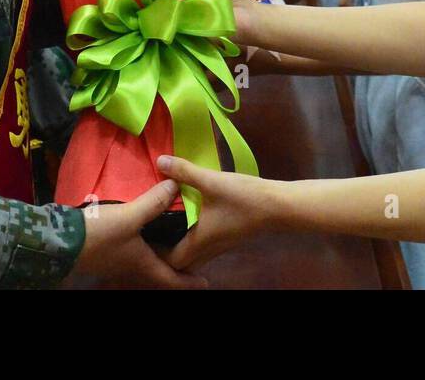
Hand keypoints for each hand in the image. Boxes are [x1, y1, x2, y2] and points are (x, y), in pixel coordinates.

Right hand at [68, 179, 207, 288]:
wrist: (61, 241)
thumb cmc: (100, 235)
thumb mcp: (130, 216)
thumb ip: (154, 202)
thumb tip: (177, 184)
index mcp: (144, 265)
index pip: (173, 280)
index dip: (190, 282)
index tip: (205, 282)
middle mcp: (134, 267)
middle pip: (161, 271)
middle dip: (177, 266)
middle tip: (193, 256)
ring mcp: (120, 261)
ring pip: (147, 261)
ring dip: (161, 254)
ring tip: (174, 240)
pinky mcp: (109, 251)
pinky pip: (135, 251)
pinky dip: (147, 244)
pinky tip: (146, 228)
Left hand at [158, 155, 280, 271]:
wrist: (279, 206)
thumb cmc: (244, 198)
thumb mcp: (212, 181)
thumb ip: (185, 172)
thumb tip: (160, 161)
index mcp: (200, 241)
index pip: (170, 263)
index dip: (155, 255)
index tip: (145, 236)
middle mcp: (208, 249)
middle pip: (181, 262)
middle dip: (166, 251)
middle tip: (153, 230)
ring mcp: (220, 245)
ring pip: (194, 254)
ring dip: (180, 243)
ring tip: (167, 222)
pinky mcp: (228, 237)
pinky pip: (204, 244)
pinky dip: (192, 236)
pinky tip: (190, 215)